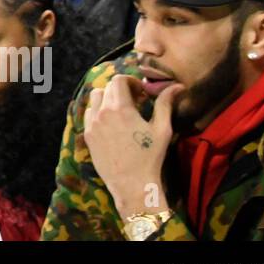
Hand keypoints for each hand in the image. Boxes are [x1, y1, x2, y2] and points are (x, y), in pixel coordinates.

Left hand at [82, 75, 181, 217]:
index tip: (141, 93)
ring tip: (121, 111)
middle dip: (121, 90)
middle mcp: (103, 112)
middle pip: (107, 87)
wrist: (131, 183)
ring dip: (107, 98)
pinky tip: (110, 123)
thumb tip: (177, 86)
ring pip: (94, 98)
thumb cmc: (150, 156)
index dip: (131, 82)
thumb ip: (165, 104)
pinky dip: (98, 111)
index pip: (119, 80)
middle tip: (134, 102)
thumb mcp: (162, 129)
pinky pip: (88, 113)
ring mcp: (92, 123)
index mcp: (121, 108)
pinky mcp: (87, 134)